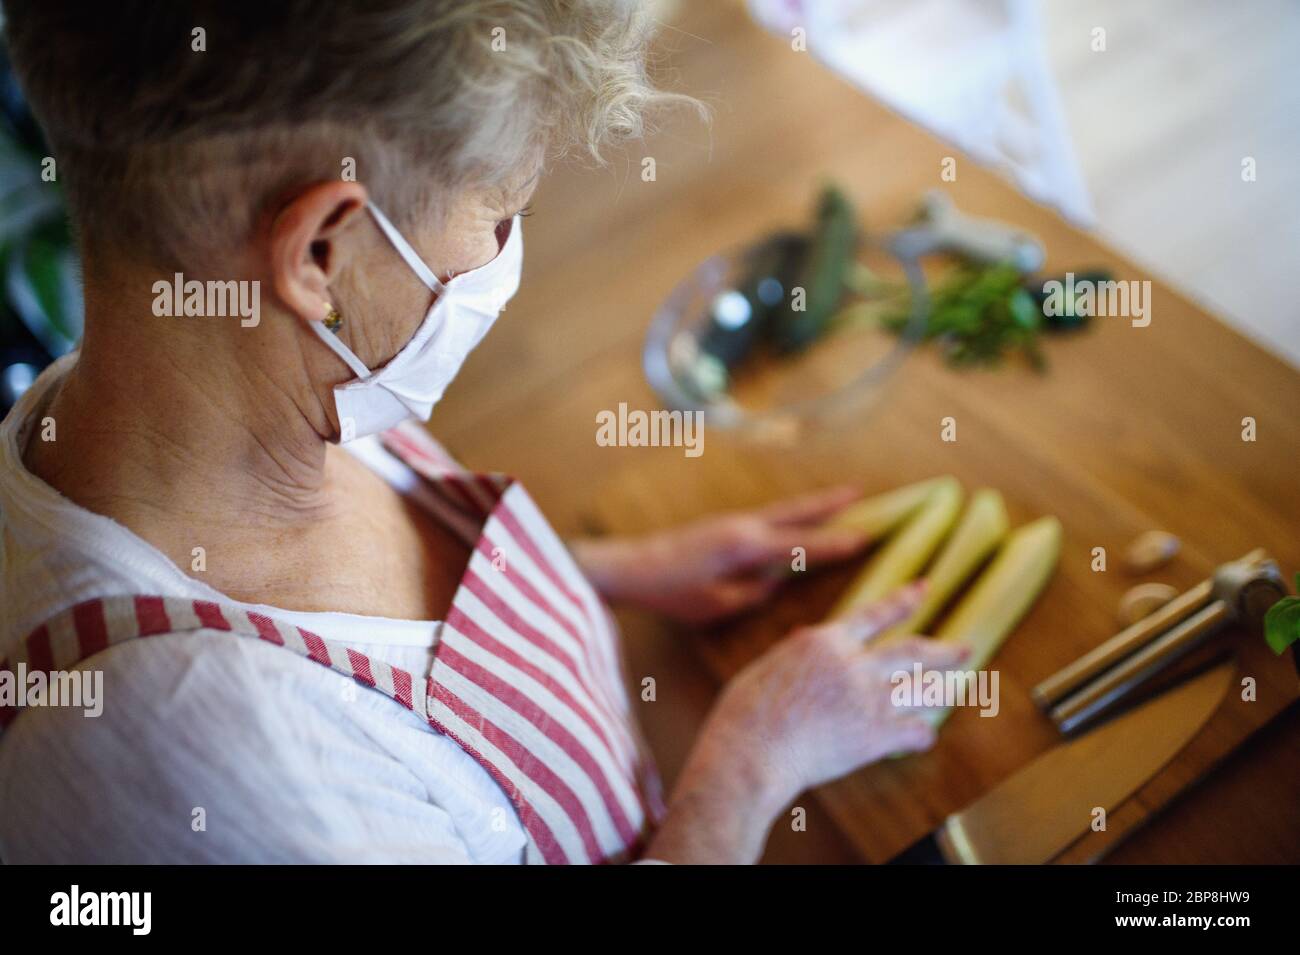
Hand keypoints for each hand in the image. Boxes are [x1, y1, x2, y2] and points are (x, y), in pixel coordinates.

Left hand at [571, 486, 870, 623]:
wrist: (631, 566)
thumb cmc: (671, 592)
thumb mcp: (717, 604)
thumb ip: (752, 592)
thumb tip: (777, 579)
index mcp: (746, 546)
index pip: (801, 544)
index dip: (833, 543)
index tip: (865, 538)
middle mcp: (744, 526)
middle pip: (797, 512)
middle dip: (832, 503)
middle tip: (863, 492)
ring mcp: (733, 521)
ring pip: (784, 511)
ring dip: (813, 505)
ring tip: (843, 498)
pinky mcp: (724, 525)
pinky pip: (769, 517)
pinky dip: (791, 515)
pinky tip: (800, 520)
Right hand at [646, 583, 968, 862]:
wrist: (752, 751)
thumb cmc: (745, 713)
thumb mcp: (767, 667)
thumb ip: (794, 652)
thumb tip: (805, 636)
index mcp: (826, 642)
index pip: (875, 614)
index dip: (903, 601)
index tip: (925, 589)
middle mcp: (855, 665)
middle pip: (912, 651)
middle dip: (943, 649)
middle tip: (966, 648)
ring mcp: (869, 700)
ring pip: (922, 689)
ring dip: (945, 687)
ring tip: (964, 684)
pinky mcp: (875, 736)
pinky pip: (914, 731)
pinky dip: (923, 733)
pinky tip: (926, 735)